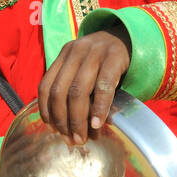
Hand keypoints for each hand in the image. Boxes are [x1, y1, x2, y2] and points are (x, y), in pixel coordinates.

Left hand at [36, 28, 130, 144]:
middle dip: (63, 120)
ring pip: (78, 91)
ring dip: (78, 119)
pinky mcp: (114, 57)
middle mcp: (75, 52)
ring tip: (82, 137)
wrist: (131, 37)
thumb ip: (75, 89)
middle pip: (60, 91)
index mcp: (63, 55)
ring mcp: (94, 53)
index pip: (46, 86)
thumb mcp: (84, 68)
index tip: (52, 129)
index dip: (46, 110)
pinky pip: (103, 86)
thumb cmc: (104, 61)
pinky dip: (98, 107)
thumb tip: (69, 128)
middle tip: (71, 139)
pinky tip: (97, 123)